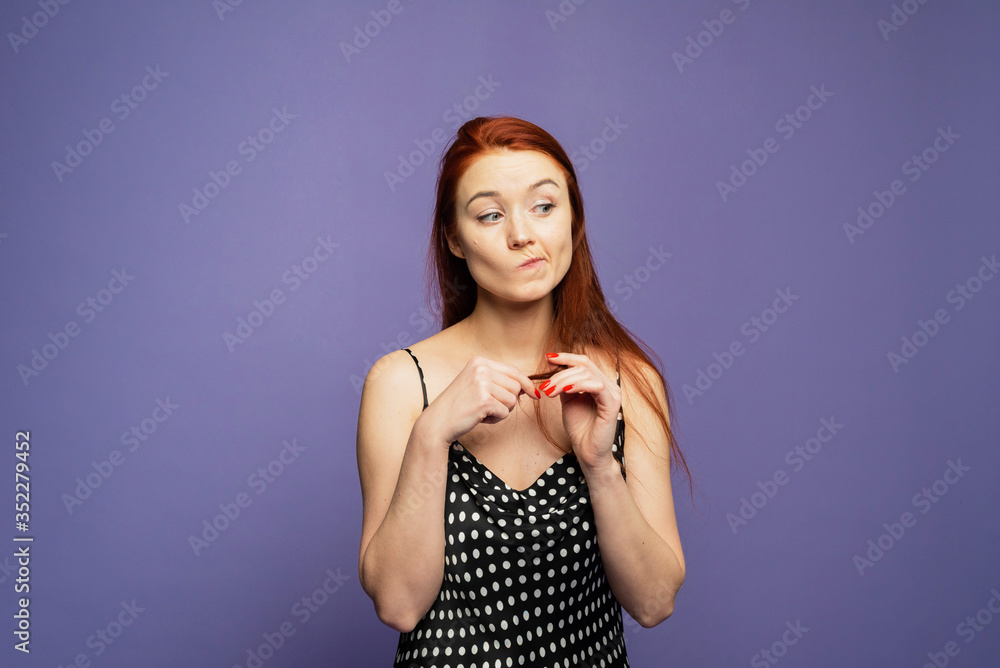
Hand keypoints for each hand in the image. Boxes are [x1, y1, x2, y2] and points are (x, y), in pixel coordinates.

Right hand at [420, 356, 537, 446]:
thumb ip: (498, 381)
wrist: (437, 422)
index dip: (526, 384)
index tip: (534, 394)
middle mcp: (481, 368)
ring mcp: (482, 383)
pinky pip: (505, 412)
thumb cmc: (459, 406)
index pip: (514, 370)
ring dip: (501, 410)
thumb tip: (528, 387)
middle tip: (489, 407)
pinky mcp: (484, 400)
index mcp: (479, 361)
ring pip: (512, 400)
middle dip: (508, 401)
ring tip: (482, 411)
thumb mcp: (476, 384)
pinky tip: (479, 417)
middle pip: (516, 386)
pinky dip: (495, 419)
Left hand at [537, 352, 620, 470]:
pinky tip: (565, 391)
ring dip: (564, 380)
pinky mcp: (612, 404)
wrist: (587, 452)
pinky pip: (597, 386)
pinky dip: (579, 385)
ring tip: (550, 392)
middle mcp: (609, 385)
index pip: (584, 362)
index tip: (548, 358)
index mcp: (599, 383)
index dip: (566, 357)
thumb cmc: (579, 428)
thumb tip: (551, 362)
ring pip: (588, 374)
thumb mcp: (567, 400)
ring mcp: (612, 394)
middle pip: (584, 366)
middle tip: (545, 387)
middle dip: (560, 374)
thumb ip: (563, 382)